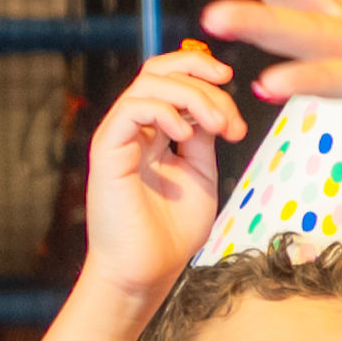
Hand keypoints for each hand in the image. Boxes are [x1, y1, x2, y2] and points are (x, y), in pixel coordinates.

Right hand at [80, 44, 248, 308]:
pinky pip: (131, 109)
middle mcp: (134, 128)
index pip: (172, 78)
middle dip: (202, 77)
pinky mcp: (107, 150)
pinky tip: (186, 136)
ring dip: (193, 97)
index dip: (203, 72)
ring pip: (148, 83)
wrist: (146, 270)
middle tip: (229, 115)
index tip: (234, 85)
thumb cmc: (172, 231)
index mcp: (156, 131)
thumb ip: (204, 138)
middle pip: (159, 69)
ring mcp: (119, 137)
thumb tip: (215, 106)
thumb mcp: (201, 175)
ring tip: (217, 128)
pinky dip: (164, 112)